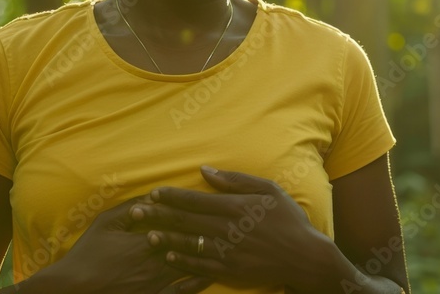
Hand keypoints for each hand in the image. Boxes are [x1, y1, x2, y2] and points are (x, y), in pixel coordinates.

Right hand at [33, 192, 214, 293]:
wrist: (74, 288)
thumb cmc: (88, 252)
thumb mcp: (106, 222)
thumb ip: (132, 206)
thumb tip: (154, 195)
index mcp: (147, 240)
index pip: (180, 225)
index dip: (198, 217)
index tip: (213, 208)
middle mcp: (157, 263)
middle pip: (191, 247)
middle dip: (211, 237)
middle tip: (230, 227)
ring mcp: (157, 284)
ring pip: (192, 271)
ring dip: (210, 260)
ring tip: (228, 251)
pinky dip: (196, 286)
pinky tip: (208, 279)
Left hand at [130, 166, 334, 289]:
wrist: (304, 257)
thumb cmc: (289, 220)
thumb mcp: (268, 190)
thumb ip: (235, 180)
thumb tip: (206, 169)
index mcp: (234, 207)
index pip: (194, 199)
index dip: (171, 196)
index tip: (153, 192)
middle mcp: (226, 229)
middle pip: (185, 221)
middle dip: (158, 215)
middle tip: (135, 211)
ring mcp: (226, 252)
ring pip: (187, 244)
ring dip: (164, 238)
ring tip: (145, 234)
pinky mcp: (229, 270)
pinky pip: (199, 265)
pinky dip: (182, 261)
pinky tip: (168, 256)